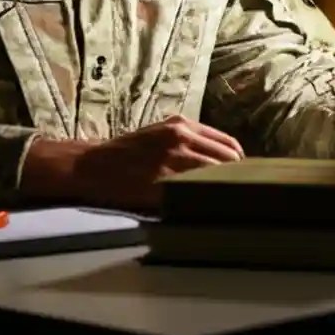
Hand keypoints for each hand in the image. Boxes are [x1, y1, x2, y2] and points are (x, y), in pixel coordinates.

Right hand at [20, 115, 243, 211]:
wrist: (92, 166)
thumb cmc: (128, 152)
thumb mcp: (161, 135)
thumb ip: (190, 142)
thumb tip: (224, 161)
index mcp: (183, 126)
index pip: (229, 144)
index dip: (240, 163)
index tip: (243, 178)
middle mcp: (180, 138)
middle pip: (228, 161)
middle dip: (236, 178)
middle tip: (238, 194)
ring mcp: (171, 160)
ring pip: (215, 176)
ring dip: (223, 190)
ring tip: (226, 203)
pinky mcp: (160, 182)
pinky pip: (193, 193)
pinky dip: (202, 200)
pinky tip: (204, 208)